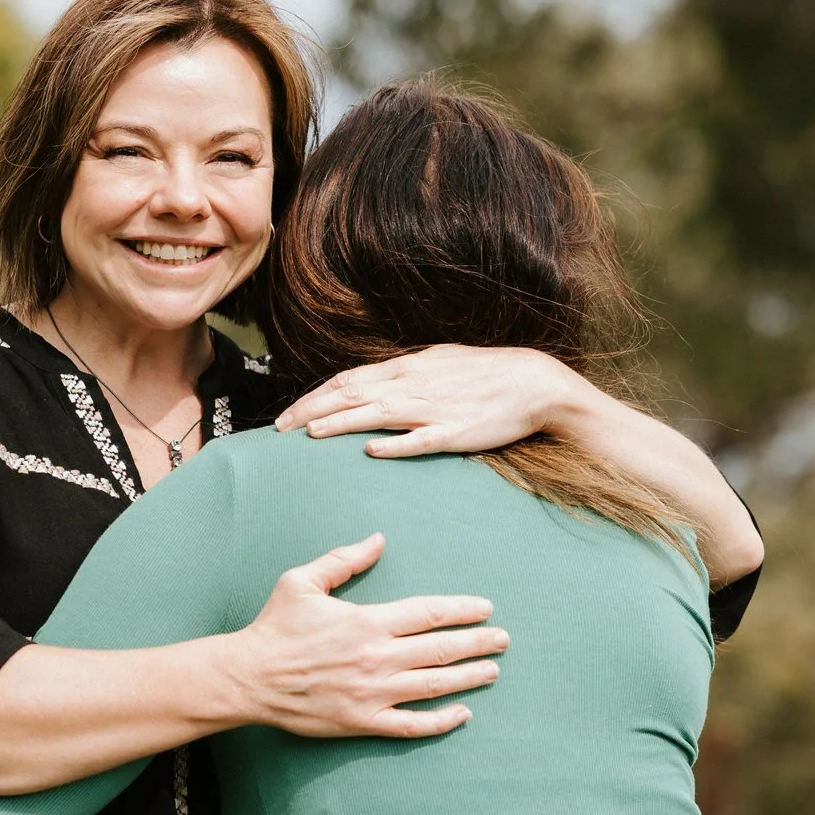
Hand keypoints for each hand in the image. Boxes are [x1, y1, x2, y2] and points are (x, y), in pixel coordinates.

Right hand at [222, 533, 506, 738]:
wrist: (249, 678)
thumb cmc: (274, 627)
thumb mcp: (301, 581)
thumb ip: (343, 560)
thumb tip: (378, 539)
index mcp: (366, 621)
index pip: (429, 613)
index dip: (462, 610)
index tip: (485, 608)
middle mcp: (377, 657)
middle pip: (442, 649)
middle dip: (478, 643)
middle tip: (503, 640)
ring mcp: (373, 693)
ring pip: (435, 685)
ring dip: (469, 677)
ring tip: (492, 670)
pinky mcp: (363, 722)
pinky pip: (412, 724)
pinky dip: (442, 721)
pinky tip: (462, 713)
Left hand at [275, 345, 586, 457]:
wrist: (534, 383)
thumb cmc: (483, 374)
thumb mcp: (436, 363)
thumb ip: (401, 374)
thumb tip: (368, 383)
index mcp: (406, 368)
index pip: (347, 381)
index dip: (313, 397)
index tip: (287, 416)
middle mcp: (413, 384)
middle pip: (351, 395)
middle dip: (312, 411)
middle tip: (280, 430)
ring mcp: (433, 408)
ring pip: (377, 413)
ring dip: (341, 423)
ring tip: (311, 434)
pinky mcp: (455, 432)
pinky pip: (421, 439)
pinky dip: (395, 444)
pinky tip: (372, 450)